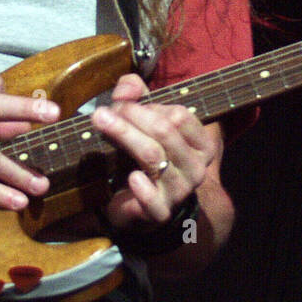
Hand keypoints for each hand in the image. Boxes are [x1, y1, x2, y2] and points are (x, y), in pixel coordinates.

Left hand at [90, 73, 219, 230]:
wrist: (142, 203)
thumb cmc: (145, 153)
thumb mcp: (142, 117)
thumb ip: (135, 93)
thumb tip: (125, 89)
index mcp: (200, 144)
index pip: (179, 115)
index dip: (149, 107)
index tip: (124, 106)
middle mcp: (196, 167)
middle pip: (165, 132)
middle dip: (131, 117)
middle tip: (101, 113)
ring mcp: (180, 190)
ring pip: (153, 157)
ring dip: (124, 136)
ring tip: (101, 124)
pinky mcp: (161, 212)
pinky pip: (154, 200)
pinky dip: (142, 188)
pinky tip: (131, 177)